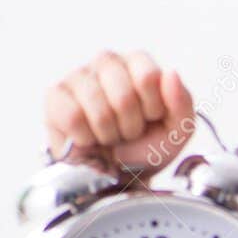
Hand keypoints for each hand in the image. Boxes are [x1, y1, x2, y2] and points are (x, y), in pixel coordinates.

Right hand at [43, 50, 194, 179]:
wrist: (118, 174)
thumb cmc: (146, 146)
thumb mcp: (176, 131)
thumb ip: (182, 103)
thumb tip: (171, 73)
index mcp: (138, 64)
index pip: (147, 76)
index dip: (152, 108)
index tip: (150, 119)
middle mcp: (107, 63)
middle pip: (123, 93)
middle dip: (130, 125)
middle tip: (128, 132)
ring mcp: (78, 76)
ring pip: (96, 104)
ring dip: (109, 133)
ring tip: (110, 136)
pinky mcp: (55, 96)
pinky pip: (72, 115)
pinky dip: (85, 137)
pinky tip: (89, 138)